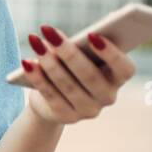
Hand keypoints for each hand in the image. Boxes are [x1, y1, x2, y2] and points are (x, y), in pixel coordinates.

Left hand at [21, 24, 135, 125]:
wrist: (52, 99)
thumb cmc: (71, 67)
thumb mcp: (79, 54)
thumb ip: (81, 44)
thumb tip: (64, 35)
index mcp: (118, 79)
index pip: (124, 69)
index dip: (111, 53)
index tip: (92, 35)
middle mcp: (107, 97)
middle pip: (90, 76)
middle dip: (68, 52)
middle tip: (50, 33)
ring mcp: (87, 111)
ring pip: (67, 85)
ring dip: (49, 62)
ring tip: (36, 42)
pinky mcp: (66, 117)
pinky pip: (50, 95)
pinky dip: (37, 77)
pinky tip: (27, 63)